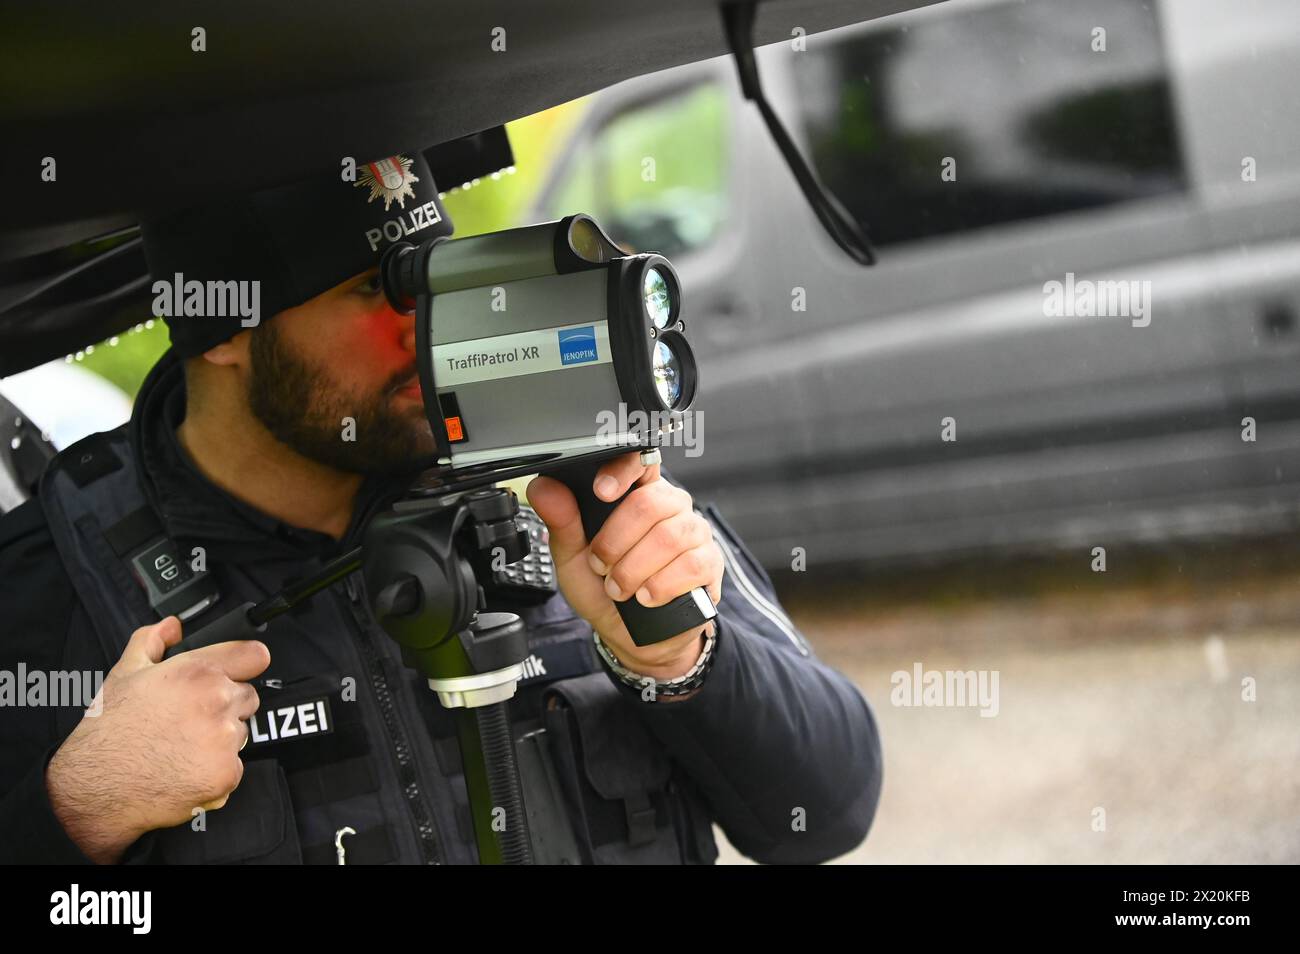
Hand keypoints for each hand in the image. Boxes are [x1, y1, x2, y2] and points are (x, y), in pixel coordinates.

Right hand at [45, 617, 268, 862]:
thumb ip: (152, 640)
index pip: (254, 656)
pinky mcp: (227, 773)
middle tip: (189, 720)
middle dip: (225, 706)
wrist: (94, 787)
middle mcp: (217, 701)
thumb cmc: (108, 731)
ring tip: (181, 746)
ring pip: (241, 732)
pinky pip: (235, 766)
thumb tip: (173, 626)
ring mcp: (225, 739)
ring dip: (221, 739)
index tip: (239, 672)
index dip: (245, 664)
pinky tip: (185, 770)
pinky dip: (216, 771)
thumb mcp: (124, 673)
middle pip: (247, 697)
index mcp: (197, 672)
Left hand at [526, 452, 723, 679]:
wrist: (633, 636)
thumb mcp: (573, 558)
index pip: (638, 461)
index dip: (622, 471)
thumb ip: (562, 522)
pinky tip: (647, 597)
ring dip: (634, 569)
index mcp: (637, 493)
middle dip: (616, 541)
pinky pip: (691, 565)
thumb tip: (543, 488)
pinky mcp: (710, 562)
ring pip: (669, 537)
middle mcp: (671, 506)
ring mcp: (694, 532)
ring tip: (620, 589)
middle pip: (650, 503)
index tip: (600, 492)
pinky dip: (660, 586)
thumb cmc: (604, 590)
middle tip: (601, 566)